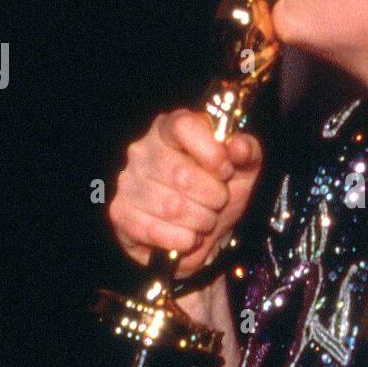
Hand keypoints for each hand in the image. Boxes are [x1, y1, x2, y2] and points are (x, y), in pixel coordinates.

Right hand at [108, 109, 263, 278]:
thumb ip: (247, 153)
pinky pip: (154, 230)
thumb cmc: (217, 195)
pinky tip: (188, 236)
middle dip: (212, 197)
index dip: (211, 152)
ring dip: (200, 221)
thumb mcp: (242, 171)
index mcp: (171, 129)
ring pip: (171, 206)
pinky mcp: (120, 212)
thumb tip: (239, 146)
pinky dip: (181, 240)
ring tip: (204, 220)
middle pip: (181, 174)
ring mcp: (128, 181)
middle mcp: (143, 150)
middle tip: (218, 203)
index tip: (226, 171)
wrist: (200, 236)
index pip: (184, 126)